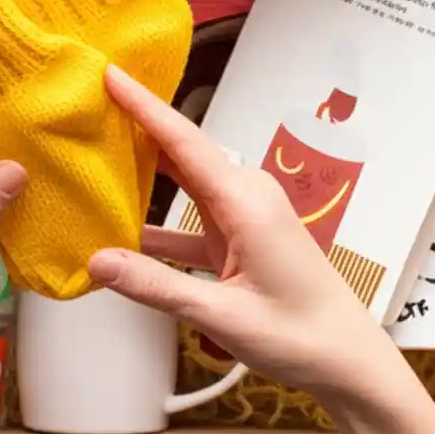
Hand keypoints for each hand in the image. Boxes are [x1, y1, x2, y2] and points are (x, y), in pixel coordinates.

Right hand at [89, 66, 400, 402]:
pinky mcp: (239, 240)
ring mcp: (243, 218)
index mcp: (246, 202)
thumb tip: (98, 262)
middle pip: (180, 153)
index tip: (110, 73)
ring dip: (143, 176)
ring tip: (95, 159)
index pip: (184, 141)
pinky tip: (121, 232)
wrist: (346, 360)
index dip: (143, 106)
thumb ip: (156, 286)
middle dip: (136, 129)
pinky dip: (156, 223)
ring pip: (183, 186)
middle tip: (88, 107)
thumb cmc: (301, 335)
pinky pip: (189, 220)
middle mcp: (246, 198)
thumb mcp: (222, 314)